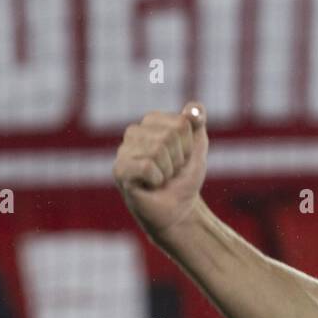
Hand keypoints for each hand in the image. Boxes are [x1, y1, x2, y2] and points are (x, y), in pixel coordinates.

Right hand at [113, 101, 208, 237]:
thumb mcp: (198, 146)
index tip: (182, 156)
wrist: (178, 208)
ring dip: (168, 170)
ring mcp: (123, 150)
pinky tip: (151, 184)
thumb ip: (197, 122)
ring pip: (157, 149)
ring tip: (162, 177)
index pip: (181, 123)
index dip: (188, 144)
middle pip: (169, 135)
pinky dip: (157, 179)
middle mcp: (134, 131)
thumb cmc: (185, 176)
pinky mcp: (119, 170)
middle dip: (179, 158)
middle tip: (172, 170)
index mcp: (152, 121)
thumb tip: (193, 108)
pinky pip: (146, 166)